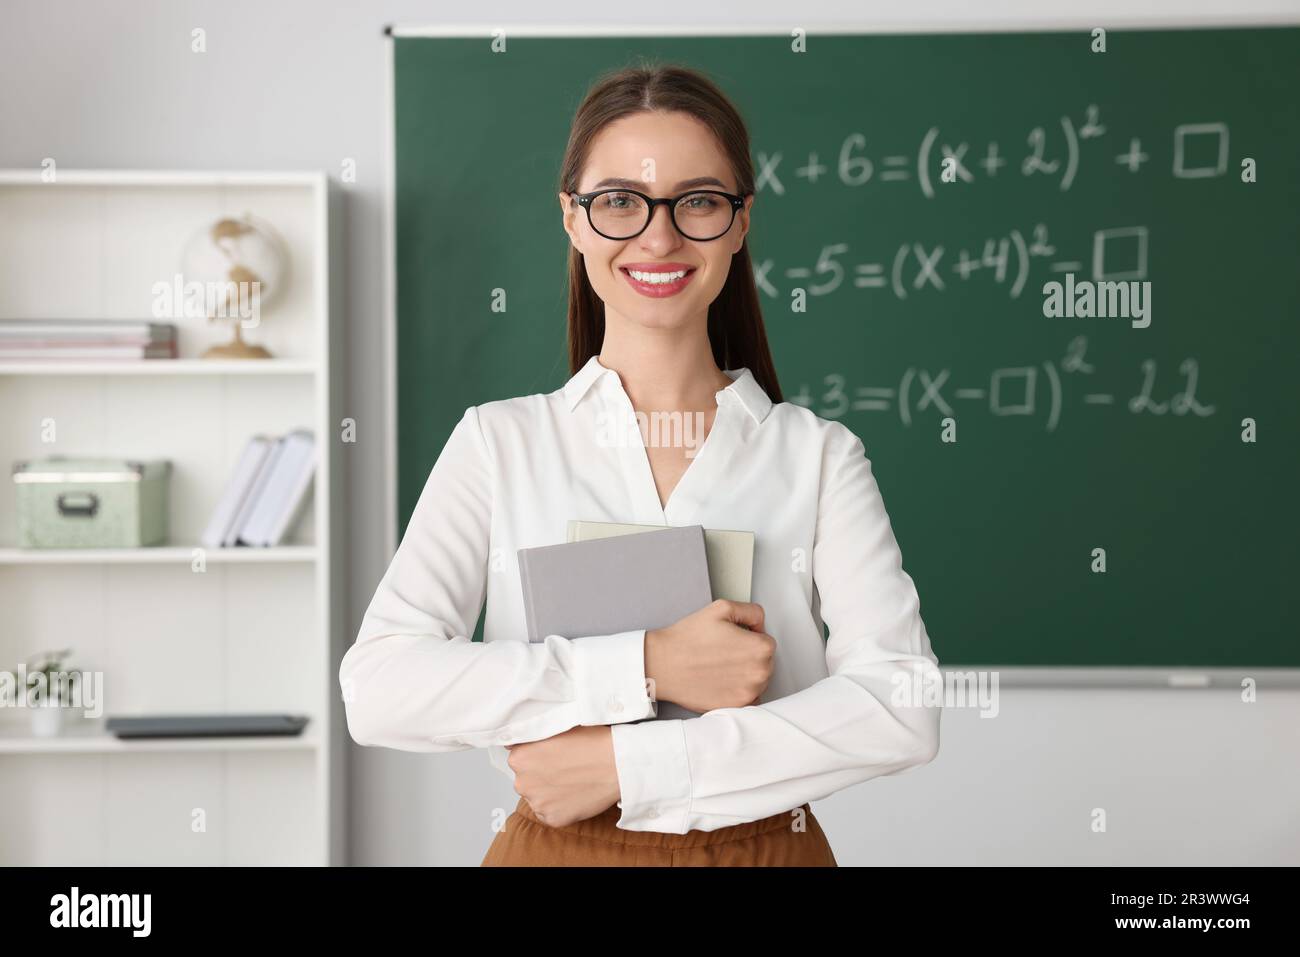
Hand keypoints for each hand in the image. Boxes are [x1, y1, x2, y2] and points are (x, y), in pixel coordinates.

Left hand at [506, 725, 619, 827]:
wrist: (617, 764)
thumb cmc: (592, 742)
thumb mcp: (556, 726)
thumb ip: (532, 736)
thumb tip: (518, 742)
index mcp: (519, 756)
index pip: (518, 757)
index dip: (536, 755)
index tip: (551, 756)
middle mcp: (522, 781)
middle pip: (526, 778)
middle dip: (540, 774)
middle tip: (565, 767)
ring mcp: (537, 803)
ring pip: (538, 796)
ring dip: (550, 791)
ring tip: (573, 780)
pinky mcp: (551, 819)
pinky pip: (550, 813)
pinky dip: (560, 807)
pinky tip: (575, 794)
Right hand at [644, 599, 774, 712]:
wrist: (664, 664)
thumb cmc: (688, 638)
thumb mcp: (721, 608)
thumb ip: (751, 611)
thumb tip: (760, 624)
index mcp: (760, 648)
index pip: (767, 642)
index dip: (749, 637)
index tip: (733, 639)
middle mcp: (760, 673)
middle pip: (765, 662)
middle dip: (749, 656)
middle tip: (723, 652)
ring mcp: (749, 693)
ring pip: (757, 680)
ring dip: (745, 674)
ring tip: (720, 666)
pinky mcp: (737, 707)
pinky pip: (748, 697)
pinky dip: (738, 690)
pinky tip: (720, 681)